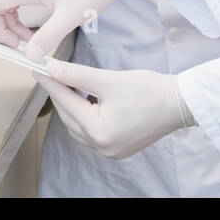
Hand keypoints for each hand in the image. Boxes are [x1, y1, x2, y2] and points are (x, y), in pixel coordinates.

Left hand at [36, 59, 195, 158]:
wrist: (181, 103)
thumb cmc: (149, 89)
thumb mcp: (109, 79)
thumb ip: (77, 74)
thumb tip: (51, 68)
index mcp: (99, 131)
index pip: (66, 103)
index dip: (51, 83)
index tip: (38, 69)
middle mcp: (102, 147)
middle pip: (70, 118)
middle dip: (60, 95)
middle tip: (51, 74)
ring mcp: (111, 151)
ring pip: (79, 127)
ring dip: (72, 107)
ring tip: (69, 84)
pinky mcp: (119, 148)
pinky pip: (92, 133)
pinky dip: (86, 117)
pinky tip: (88, 100)